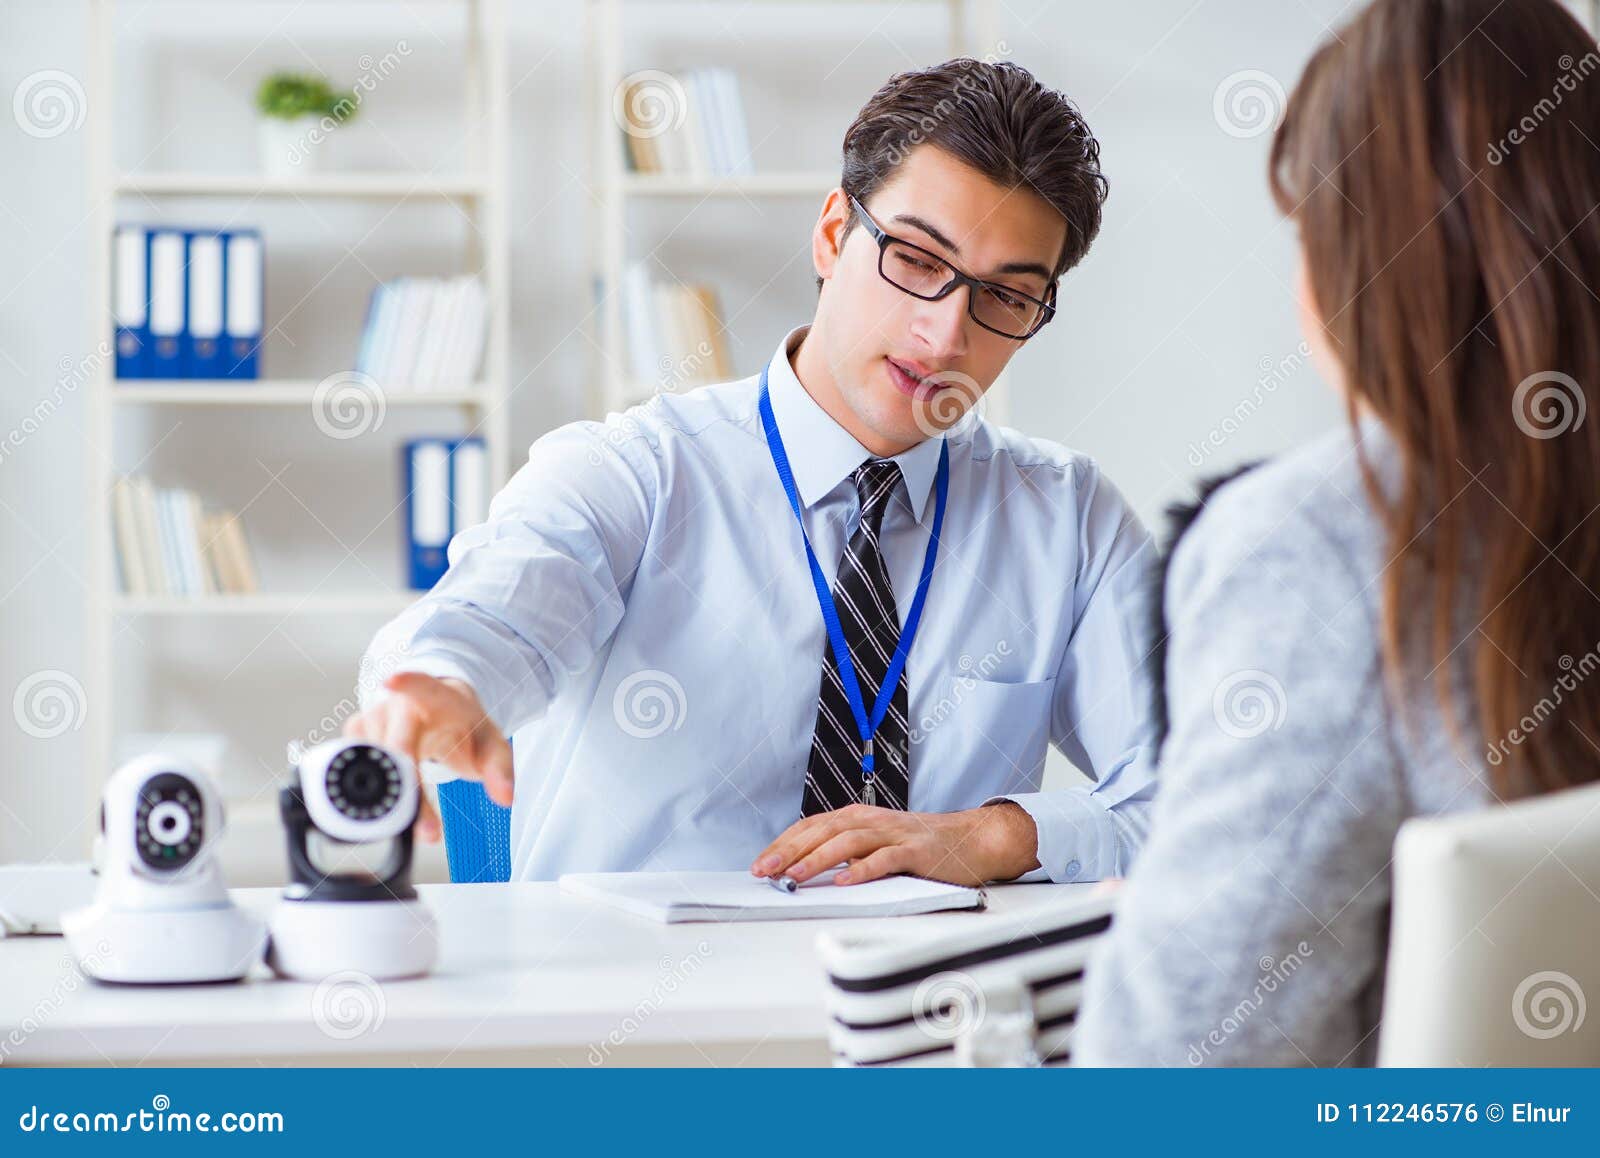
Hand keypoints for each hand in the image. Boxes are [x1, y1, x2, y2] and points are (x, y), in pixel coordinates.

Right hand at [341, 671, 513, 842]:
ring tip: (423, 825)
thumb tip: (505, 797)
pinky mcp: (358, 736)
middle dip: (407, 788)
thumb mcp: (491, 743)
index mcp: (434, 697)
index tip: (392, 681)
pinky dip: (377, 794)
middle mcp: (398, 704)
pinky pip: (356, 766)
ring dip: (394, 801)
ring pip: (373, 762)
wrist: (442, 714)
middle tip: (427, 828)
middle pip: (395, 744)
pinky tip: (397, 808)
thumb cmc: (464, 724)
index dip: (405, 683)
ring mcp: (374, 718)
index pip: (419, 684)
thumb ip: (500, 769)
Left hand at [749, 801, 1039, 886]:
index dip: (784, 843)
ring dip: (817, 859)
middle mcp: (873, 821)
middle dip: (790, 850)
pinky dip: (863, 870)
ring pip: (848, 842)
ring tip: (794, 876)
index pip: (812, 826)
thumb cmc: (922, 846)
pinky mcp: (916, 852)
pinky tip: (844, 881)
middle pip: (823, 831)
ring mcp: (895, 835)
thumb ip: (847, 852)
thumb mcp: (878, 842)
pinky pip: (886, 860)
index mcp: (859, 818)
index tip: (761, 864)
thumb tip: (804, 870)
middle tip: (765, 870)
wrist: (974, 839)